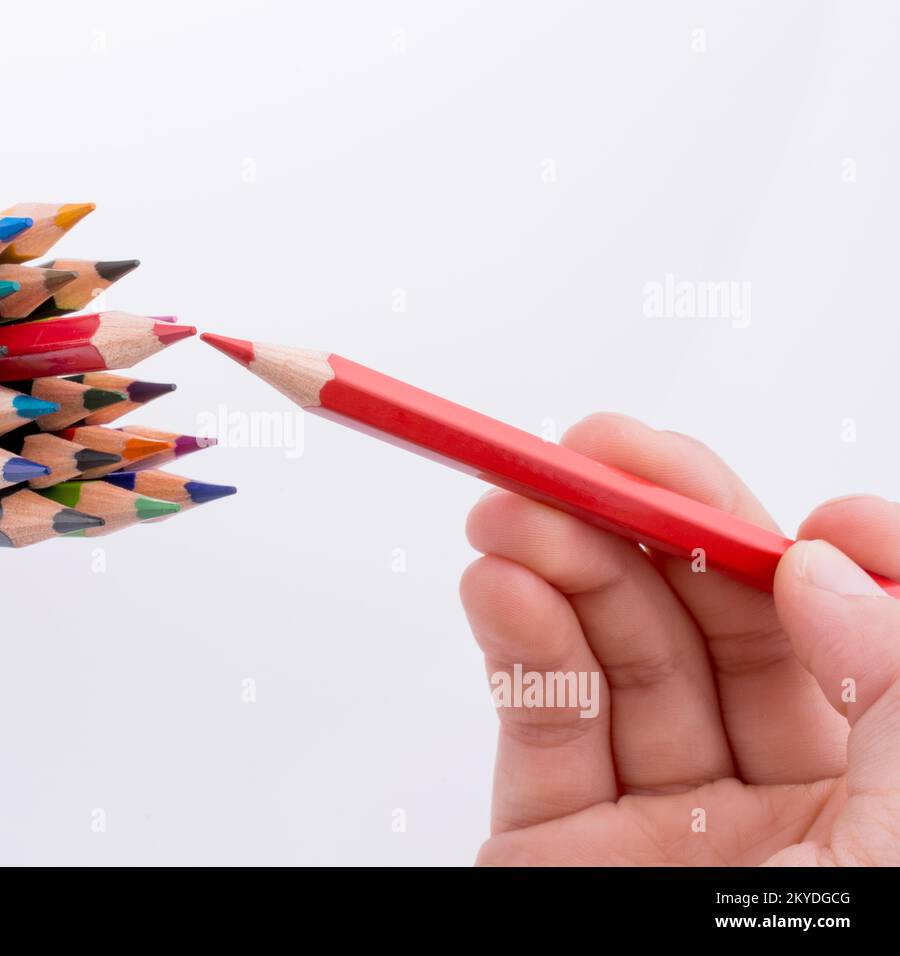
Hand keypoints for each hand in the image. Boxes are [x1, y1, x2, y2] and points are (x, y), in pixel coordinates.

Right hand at [462, 412, 899, 864]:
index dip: (798, 553)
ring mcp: (653, 814)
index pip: (831, 633)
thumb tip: (822, 570)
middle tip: (584, 455)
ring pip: (613, 658)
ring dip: (558, 564)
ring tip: (509, 510)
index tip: (795, 512)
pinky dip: (514, 645)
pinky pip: (542, 726)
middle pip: (704, 623)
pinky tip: (499, 586)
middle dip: (643, 526)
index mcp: (863, 788)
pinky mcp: (552, 840)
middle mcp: (761, 793)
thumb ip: (893, 692)